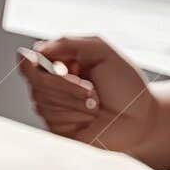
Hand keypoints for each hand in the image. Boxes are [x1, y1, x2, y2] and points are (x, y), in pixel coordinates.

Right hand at [18, 35, 154, 152]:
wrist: (139, 118)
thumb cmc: (125, 85)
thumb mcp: (103, 53)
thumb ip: (70, 43)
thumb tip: (38, 48)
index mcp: (61, 62)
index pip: (29, 59)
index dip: (34, 62)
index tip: (54, 64)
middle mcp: (51, 83)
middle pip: (36, 80)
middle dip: (67, 85)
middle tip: (92, 89)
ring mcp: (51, 105)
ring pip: (43, 100)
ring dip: (75, 101)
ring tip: (96, 104)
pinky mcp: (54, 126)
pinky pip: (51, 118)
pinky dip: (76, 115)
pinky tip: (90, 118)